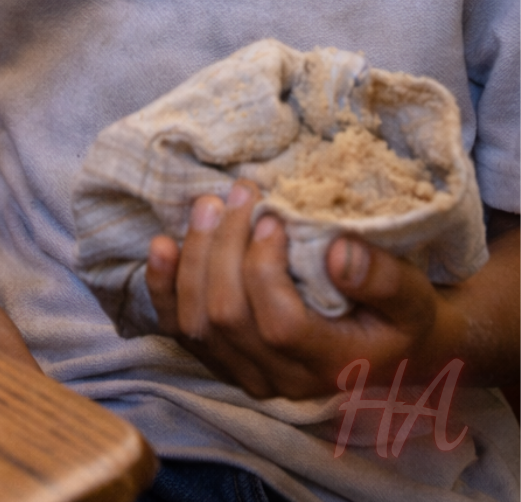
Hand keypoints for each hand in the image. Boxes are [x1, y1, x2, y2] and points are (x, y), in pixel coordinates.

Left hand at [145, 180, 445, 399]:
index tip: (274, 218)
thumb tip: (339, 251)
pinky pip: (179, 331)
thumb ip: (382, 278)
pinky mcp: (225, 360)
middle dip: (224, 245)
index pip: (278, 324)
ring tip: (209, 204)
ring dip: (195, 256)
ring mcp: (249, 374)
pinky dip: (163, 287)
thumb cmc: (400, 315)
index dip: (264, 267)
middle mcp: (284, 379)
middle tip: (240, 194)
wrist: (389, 347)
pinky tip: (161, 245)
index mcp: (332, 364)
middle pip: (228, 317)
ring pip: (197, 324)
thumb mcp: (412, 296)